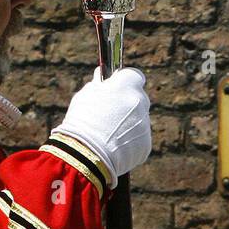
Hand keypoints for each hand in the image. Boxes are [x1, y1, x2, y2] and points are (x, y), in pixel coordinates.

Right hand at [55, 66, 152, 186]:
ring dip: (128, 125)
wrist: (87, 154)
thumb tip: (101, 74)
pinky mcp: (146, 144)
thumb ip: (98, 84)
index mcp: (127, 85)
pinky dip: (130, 143)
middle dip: (127, 104)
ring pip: (139, 121)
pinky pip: (139, 140)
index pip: (134, 75)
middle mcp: (140, 102)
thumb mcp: (85, 96)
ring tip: (107, 135)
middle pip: (138, 99)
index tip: (117, 87)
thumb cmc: (82, 121)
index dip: (126, 82)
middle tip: (110, 114)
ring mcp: (145, 124)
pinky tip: (113, 148)